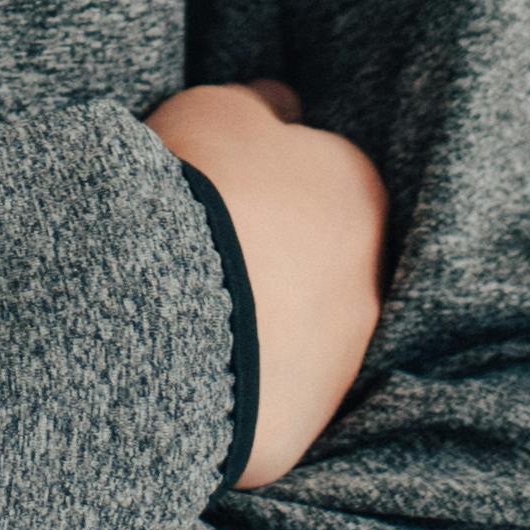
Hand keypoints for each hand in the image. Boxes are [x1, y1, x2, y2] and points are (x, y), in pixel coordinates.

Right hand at [146, 77, 387, 489]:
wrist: (161, 301)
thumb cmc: (197, 189)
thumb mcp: (219, 109)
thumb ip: (259, 104)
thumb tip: (282, 100)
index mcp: (359, 195)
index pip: (329, 182)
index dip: (273, 184)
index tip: (227, 188)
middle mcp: (368, 283)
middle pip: (322, 264)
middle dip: (276, 259)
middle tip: (205, 251)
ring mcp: (338, 365)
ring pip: (299, 340)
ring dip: (259, 326)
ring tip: (183, 313)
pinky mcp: (296, 429)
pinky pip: (262, 403)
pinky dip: (234, 388)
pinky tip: (183, 365)